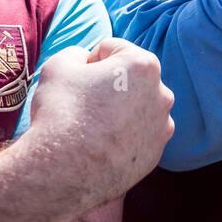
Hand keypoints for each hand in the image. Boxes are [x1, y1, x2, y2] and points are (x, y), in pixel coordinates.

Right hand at [21, 38, 173, 208]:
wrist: (63, 171)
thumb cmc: (61, 111)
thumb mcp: (59, 65)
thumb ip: (77, 53)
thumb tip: (87, 60)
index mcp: (144, 65)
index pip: (114, 50)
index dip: (90, 60)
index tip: (77, 80)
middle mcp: (162, 94)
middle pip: (131, 79)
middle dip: (110, 85)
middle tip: (84, 103)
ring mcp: (162, 127)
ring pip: (137, 107)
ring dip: (119, 110)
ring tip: (92, 126)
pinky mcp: (155, 153)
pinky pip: (138, 135)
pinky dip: (123, 135)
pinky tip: (101, 144)